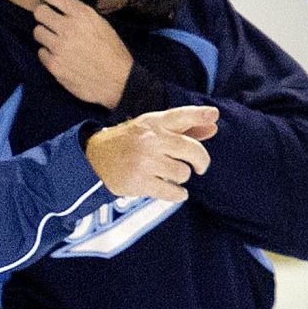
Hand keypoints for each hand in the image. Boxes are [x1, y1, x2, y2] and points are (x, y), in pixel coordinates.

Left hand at [16, 0, 135, 108]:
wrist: (117, 81)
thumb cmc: (112, 52)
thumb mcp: (101, 24)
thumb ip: (81, 15)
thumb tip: (62, 9)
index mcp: (82, 15)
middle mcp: (68, 28)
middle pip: (39, 13)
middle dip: (42, 16)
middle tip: (48, 22)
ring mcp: (59, 47)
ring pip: (37, 32)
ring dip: (44, 35)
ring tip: (56, 42)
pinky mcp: (54, 65)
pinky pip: (41, 52)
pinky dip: (47, 53)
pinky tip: (59, 57)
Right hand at [84, 105, 216, 199]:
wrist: (94, 161)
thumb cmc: (129, 143)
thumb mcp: (152, 129)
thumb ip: (184, 127)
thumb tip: (213, 124)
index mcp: (154, 124)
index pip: (181, 116)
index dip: (199, 114)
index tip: (213, 115)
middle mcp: (150, 141)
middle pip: (191, 150)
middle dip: (201, 161)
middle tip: (200, 167)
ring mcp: (144, 162)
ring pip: (183, 173)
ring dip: (181, 178)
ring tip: (170, 176)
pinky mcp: (140, 183)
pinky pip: (172, 192)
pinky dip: (178, 194)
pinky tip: (175, 192)